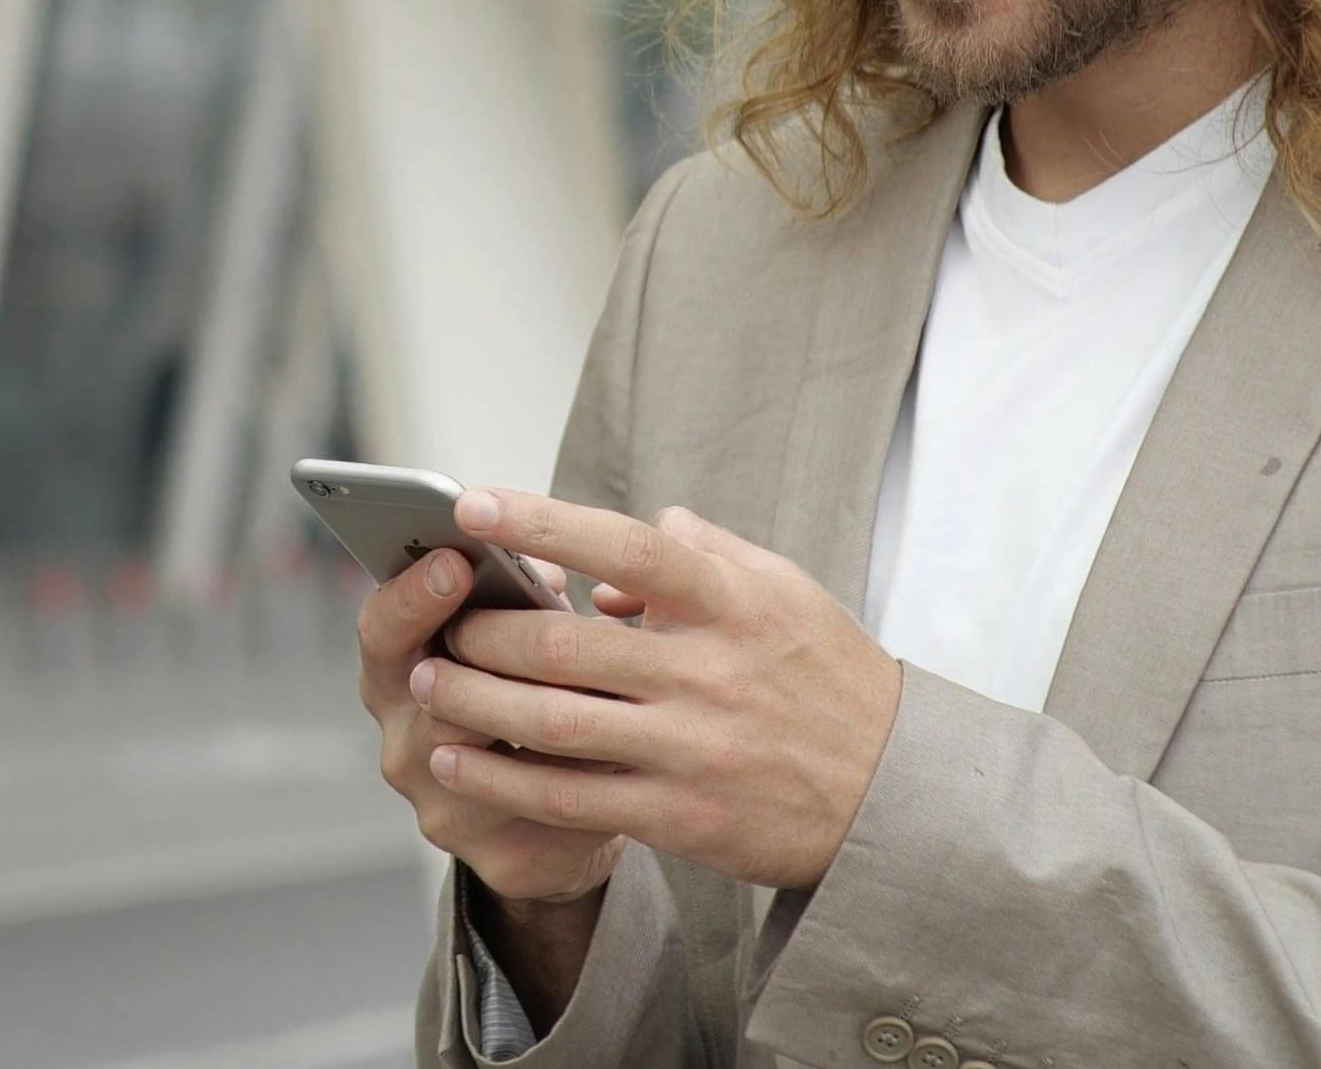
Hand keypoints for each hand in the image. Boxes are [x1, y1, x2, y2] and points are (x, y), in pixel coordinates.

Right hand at [357, 548, 624, 905]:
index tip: (452, 557)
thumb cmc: (547, 696)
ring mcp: (444, 807)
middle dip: (465, 646)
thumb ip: (525, 602)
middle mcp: (406, 741)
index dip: (411, 592)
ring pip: (478, 755)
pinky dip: (578, 772)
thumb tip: (549, 571)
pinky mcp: (498, 858)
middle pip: (415, 692)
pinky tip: (619, 748)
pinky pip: (540, 811)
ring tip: (586, 676)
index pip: (381, 627)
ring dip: (533, 709)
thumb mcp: (524, 639)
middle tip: (506, 609)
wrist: (573, 809)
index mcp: (401, 672)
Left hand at [410, 492, 903, 892]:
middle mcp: (708, 671)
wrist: (894, 795)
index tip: (471, 504)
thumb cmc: (828, 677)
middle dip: (482, 627)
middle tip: (437, 614)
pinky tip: (454, 756)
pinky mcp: (679, 815)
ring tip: (425, 679)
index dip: (543, 522)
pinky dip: (500, 776)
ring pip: (551, 720)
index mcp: (733, 602)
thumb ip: (700, 553)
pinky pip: (569, 797)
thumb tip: (613, 561)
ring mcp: (691, 747)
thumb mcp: (784, 590)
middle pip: (565, 641)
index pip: (624, 547)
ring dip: (473, 698)